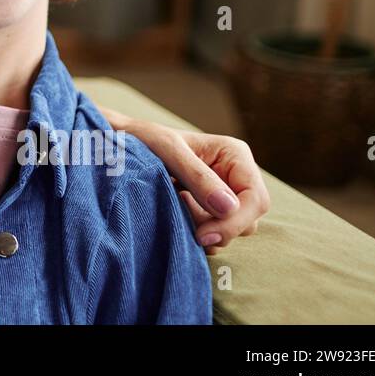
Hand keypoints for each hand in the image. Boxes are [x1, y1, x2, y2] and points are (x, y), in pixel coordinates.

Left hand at [105, 111, 270, 253]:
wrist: (119, 147)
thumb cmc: (142, 140)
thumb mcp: (169, 152)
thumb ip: (198, 177)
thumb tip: (228, 207)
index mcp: (234, 155)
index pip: (255, 199)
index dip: (235, 222)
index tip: (203, 235)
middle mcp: (235, 175)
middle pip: (249, 219)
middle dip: (221, 229)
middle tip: (187, 224)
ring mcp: (224, 193)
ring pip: (235, 229)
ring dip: (208, 230)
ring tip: (177, 208)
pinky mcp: (209, 209)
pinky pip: (217, 233)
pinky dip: (200, 233)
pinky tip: (177, 215)